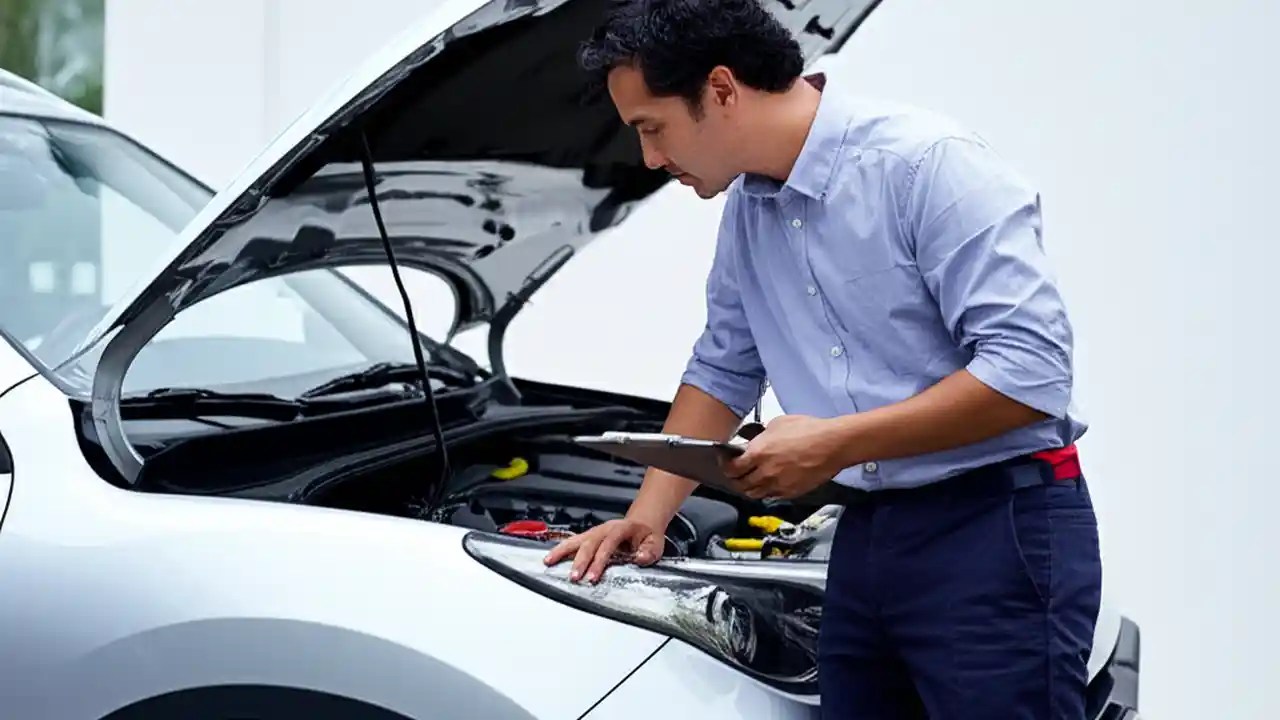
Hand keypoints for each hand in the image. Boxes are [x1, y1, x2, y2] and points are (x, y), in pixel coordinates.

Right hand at [543, 518, 663, 583]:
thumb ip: (649, 552)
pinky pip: (573, 542)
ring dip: (562, 551)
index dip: (600, 560)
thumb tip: (641, 557)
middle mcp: (605, 528)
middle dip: (580, 561)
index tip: (594, 576)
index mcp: (622, 528)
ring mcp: (595, 532)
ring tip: (549, 562)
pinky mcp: (589, 537)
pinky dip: (560, 549)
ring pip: (576, 540)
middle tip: (574, 577)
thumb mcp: (655, 544)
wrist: (642, 523)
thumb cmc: (647, 535)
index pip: (609, 543)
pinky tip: (550, 557)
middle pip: (589, 543)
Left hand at [723, 415, 841, 499]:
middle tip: (736, 473)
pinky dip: (767, 492)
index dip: (726, 466)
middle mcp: (764, 472)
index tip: (726, 462)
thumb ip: (761, 436)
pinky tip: (769, 484)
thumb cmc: (809, 431)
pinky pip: (772, 496)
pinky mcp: (791, 492)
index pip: (731, 468)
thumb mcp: (777, 424)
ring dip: (749, 488)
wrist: (832, 444)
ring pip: (754, 494)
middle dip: (735, 479)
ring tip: (750, 481)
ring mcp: (778, 485)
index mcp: (757, 453)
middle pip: (740, 485)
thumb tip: (755, 441)